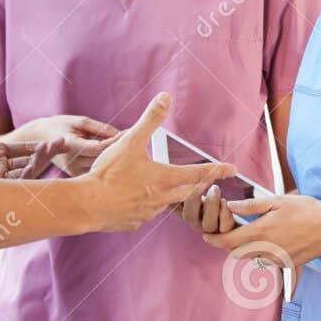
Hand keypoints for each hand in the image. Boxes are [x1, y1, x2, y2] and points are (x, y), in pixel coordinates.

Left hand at [0, 73, 61, 177]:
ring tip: (56, 147)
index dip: (41, 145)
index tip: (59, 139)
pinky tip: (38, 162)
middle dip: (48, 154)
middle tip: (65, 143)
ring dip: (42, 161)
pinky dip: (29, 175)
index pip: (24, 149)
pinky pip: (14, 185)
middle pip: (29, 162)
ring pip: (25, 174)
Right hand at [19, 114, 120, 177]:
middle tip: (135, 141)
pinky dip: (108, 166)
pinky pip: (96, 173)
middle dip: (120, 150)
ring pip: (102, 169)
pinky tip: (117, 160)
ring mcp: (73, 171)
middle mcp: (71, 161)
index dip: (115, 142)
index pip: (98, 147)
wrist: (40, 139)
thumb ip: (99, 127)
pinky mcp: (76, 176)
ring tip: (129, 150)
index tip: (128, 133)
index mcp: (71, 145)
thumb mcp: (79, 120)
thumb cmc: (60, 126)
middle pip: (103, 159)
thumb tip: (120, 133)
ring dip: (116, 160)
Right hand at [81, 93, 236, 232]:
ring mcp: (149, 213)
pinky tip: (137, 200)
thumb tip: (166, 97)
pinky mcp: (134, 222)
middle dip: (201, 185)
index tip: (233, 169)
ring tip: (169, 188)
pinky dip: (147, 205)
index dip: (218, 169)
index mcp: (166, 178)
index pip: (200, 173)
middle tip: (208, 180)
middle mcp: (163, 199)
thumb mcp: (130, 141)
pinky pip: (146, 213)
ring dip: (173, 196)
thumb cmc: (109, 173)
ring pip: (168, 204)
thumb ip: (150, 119)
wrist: (86, 205)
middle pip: (190, 192)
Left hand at [200, 193, 320, 268]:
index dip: (213, 240)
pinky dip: (262, 251)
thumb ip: (251, 205)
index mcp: (260, 232)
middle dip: (228, 244)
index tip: (206, 235)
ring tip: (253, 231)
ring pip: (250, 257)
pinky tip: (272, 238)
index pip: (227, 242)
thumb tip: (230, 205)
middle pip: (235, 253)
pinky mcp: (285, 265)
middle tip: (229, 230)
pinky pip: (266, 260)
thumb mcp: (277, 201)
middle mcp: (265, 250)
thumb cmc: (307, 211)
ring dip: (246, 247)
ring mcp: (275, 260)